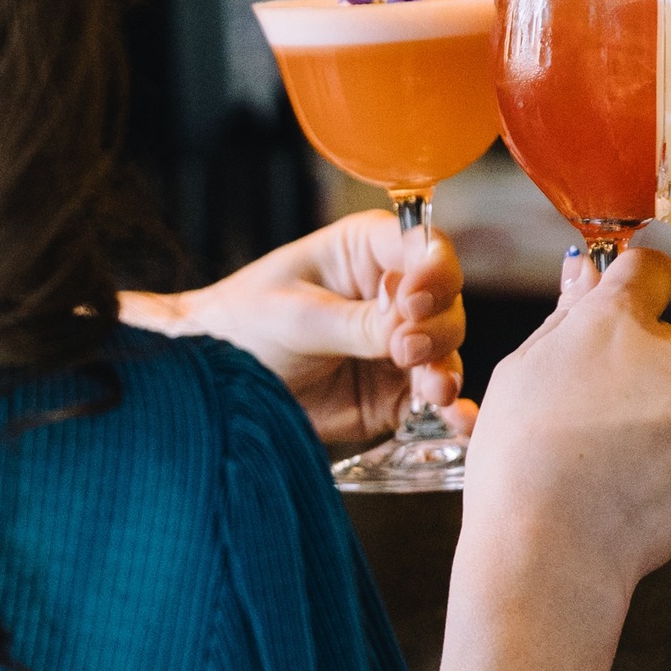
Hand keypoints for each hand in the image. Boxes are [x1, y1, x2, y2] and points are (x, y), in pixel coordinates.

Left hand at [121, 211, 472, 445]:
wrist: (212, 387)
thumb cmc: (241, 327)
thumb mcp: (294, 317)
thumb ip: (355, 322)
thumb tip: (410, 325)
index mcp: (366, 252)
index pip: (422, 248)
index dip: (431, 271)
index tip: (414, 300)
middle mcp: (392, 294)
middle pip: (444, 303)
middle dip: (435, 327)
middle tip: (404, 349)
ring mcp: (397, 346)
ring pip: (445, 352)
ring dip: (445, 369)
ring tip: (432, 390)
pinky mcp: (395, 394)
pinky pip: (433, 401)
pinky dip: (451, 411)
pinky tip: (459, 422)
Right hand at [436, 249, 670, 670]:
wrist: (547, 555)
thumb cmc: (516, 465)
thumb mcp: (518, 375)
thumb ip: (565, 319)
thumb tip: (586, 273)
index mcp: (616, 324)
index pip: (651, 272)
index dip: (638, 288)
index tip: (628, 309)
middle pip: (667, 349)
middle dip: (640, 377)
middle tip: (591, 428)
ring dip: (663, 429)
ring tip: (611, 473)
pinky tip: (638, 498)